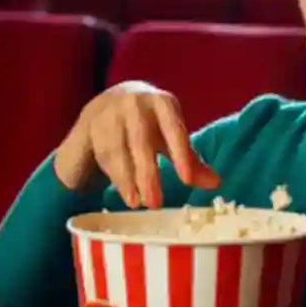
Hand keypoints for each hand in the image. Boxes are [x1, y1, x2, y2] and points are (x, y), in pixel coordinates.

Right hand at [53, 80, 219, 207]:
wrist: (104, 104)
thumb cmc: (146, 124)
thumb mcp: (169, 136)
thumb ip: (189, 158)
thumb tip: (216, 183)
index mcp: (162, 102)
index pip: (174, 128)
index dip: (181, 154)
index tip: (187, 180)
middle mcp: (135, 103)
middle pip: (142, 141)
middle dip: (149, 174)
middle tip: (156, 203)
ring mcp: (109, 113)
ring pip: (118, 150)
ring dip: (128, 180)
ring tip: (138, 203)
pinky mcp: (89, 125)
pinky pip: (101, 154)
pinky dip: (114, 177)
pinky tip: (125, 194)